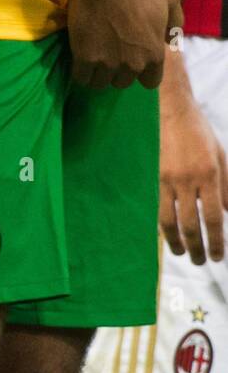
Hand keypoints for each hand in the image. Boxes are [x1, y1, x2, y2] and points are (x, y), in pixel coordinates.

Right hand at [66, 0, 180, 88]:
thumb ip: (174, 21)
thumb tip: (170, 40)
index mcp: (155, 53)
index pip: (150, 82)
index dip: (140, 73)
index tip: (129, 61)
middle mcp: (133, 64)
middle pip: (122, 82)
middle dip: (116, 72)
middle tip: (107, 55)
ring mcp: (108, 62)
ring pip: (100, 83)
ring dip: (96, 74)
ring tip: (91, 60)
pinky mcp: (85, 58)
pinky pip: (81, 78)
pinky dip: (80, 72)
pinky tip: (79, 61)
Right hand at [159, 57, 227, 264]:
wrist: (170, 111)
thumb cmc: (199, 133)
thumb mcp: (222, 157)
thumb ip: (227, 187)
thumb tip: (227, 214)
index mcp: (209, 175)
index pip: (214, 217)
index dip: (217, 241)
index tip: (219, 256)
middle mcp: (187, 180)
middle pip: (191, 224)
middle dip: (197, 247)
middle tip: (200, 262)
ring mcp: (167, 179)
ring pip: (169, 220)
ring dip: (177, 242)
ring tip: (183, 254)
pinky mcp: (152, 177)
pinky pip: (157, 208)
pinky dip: (163, 226)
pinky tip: (168, 236)